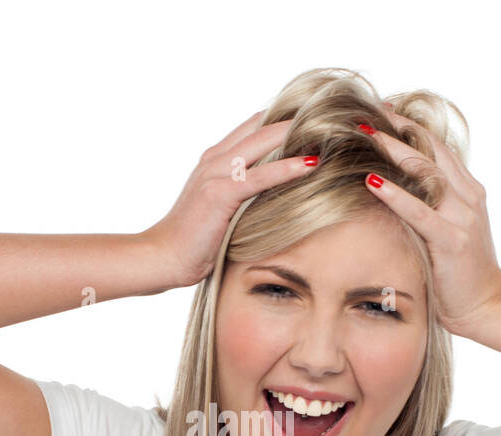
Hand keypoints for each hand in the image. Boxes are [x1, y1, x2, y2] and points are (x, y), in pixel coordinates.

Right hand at [141, 110, 318, 287]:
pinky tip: (312, 163)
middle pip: (264, 125)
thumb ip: (245, 193)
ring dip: (300, 134)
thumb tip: (277, 194)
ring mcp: (216, 172)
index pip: (257, 125)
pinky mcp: (219, 193)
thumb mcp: (224, 208)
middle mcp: (216, 158)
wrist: (163, 256)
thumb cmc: (194, 240)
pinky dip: (287, 168)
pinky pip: (259, 176)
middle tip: (338, 114)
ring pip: (263, 142)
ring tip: (334, 128)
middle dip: (301, 117)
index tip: (322, 114)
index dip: (287, 116)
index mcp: (217, 157)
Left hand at [362, 108, 500, 334]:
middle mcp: (468, 197)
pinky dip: (395, 194)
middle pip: (430, 150)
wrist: (487, 305)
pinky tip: (372, 182)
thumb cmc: (461, 272)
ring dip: (392, 150)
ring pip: (426, 172)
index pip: (437, 147)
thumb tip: (397, 189)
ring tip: (363, 134)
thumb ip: (433, 206)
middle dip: (397, 129)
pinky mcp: (452, 240)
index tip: (382, 110)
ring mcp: (462, 217)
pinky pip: (419, 212)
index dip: (410, 126)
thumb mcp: (449, 229)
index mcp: (468, 191)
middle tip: (366, 113)